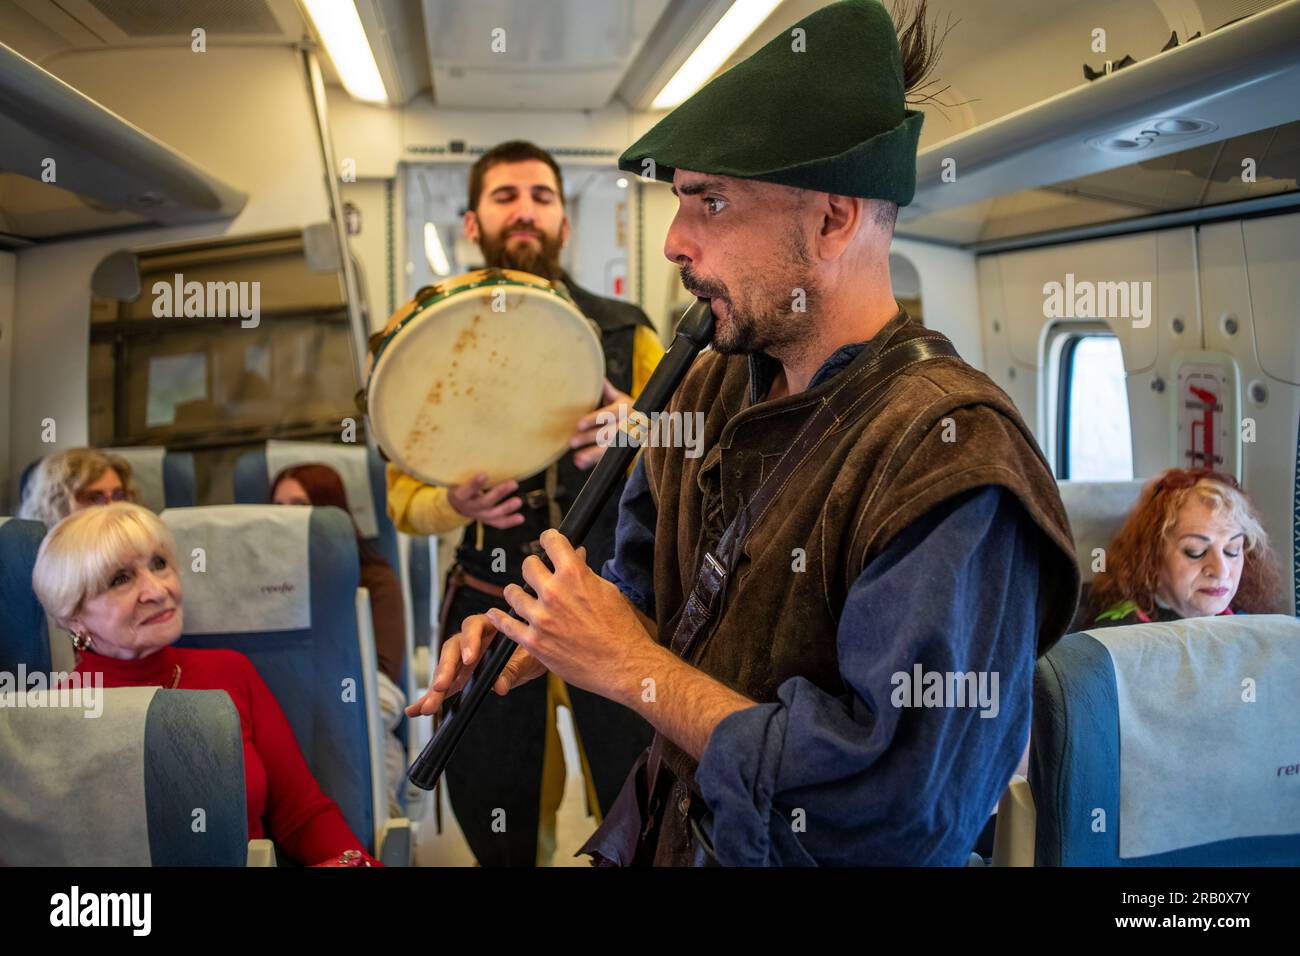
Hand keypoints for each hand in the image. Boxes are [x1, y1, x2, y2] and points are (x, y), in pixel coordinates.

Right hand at [404, 613, 545, 717]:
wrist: (536, 658)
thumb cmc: (533, 650)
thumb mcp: (527, 659)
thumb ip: (512, 670)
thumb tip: (498, 687)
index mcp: (489, 625)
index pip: (473, 627)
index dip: (469, 641)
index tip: (469, 659)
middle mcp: (471, 639)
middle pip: (453, 649)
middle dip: (445, 669)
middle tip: (441, 686)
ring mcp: (463, 658)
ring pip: (445, 669)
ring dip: (436, 688)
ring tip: (427, 706)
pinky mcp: (460, 675)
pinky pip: (445, 685)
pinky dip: (430, 697)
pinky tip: (415, 710)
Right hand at [447, 473, 523, 527]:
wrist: (456, 504)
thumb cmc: (460, 484)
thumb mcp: (458, 478)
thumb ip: (468, 470)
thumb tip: (484, 451)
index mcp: (460, 495)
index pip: (466, 490)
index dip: (474, 484)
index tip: (484, 474)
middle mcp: (469, 507)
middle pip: (484, 502)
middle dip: (499, 493)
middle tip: (514, 484)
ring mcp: (478, 515)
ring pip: (493, 514)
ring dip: (507, 508)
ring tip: (518, 501)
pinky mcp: (486, 519)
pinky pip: (498, 523)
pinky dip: (509, 521)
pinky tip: (520, 518)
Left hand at [488, 529, 655, 702]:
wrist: (623, 665)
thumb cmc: (621, 629)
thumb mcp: (608, 591)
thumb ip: (585, 573)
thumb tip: (575, 555)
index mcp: (574, 575)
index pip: (551, 541)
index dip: (549, 539)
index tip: (547, 542)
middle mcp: (554, 593)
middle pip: (528, 565)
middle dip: (534, 567)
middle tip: (537, 574)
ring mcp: (541, 618)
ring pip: (512, 593)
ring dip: (517, 593)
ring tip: (521, 596)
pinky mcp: (534, 642)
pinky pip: (506, 625)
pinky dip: (498, 618)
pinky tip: (495, 614)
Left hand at [570, 379, 632, 469]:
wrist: (650, 426)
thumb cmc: (628, 410)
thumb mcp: (621, 399)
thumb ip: (608, 391)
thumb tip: (598, 378)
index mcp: (625, 409)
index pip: (609, 414)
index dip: (594, 419)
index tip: (579, 424)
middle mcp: (628, 425)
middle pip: (607, 433)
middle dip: (589, 438)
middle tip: (572, 441)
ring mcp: (627, 441)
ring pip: (609, 449)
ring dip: (592, 454)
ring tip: (577, 458)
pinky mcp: (624, 452)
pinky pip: (608, 459)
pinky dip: (593, 461)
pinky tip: (581, 463)